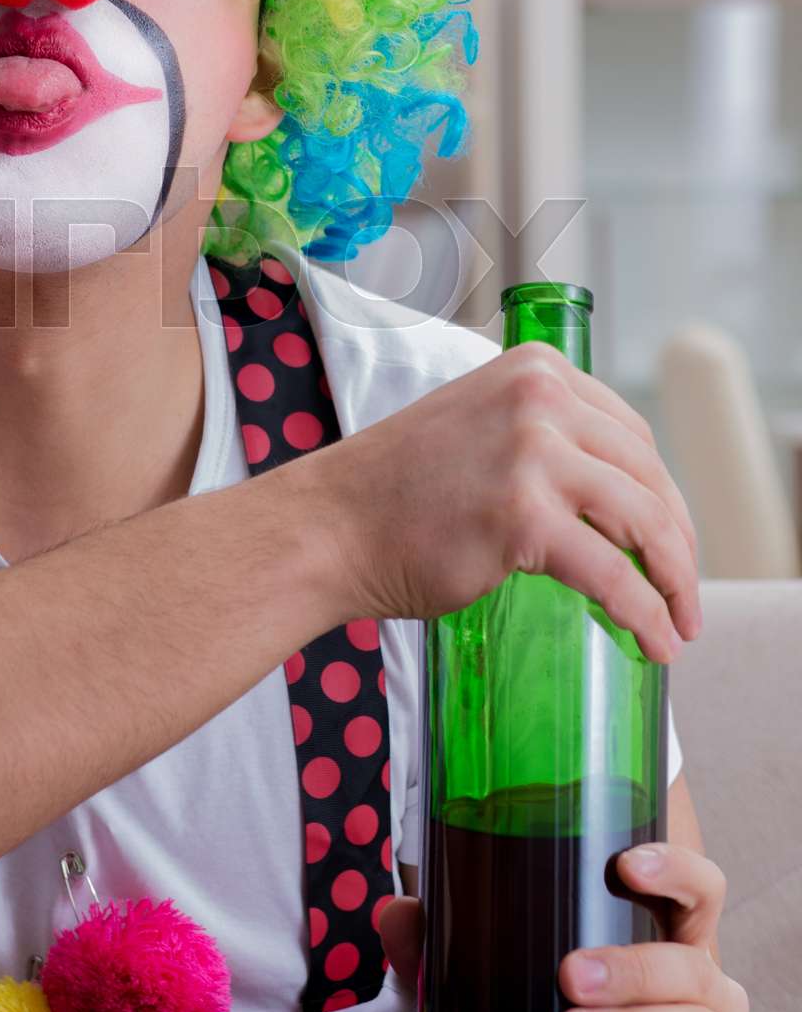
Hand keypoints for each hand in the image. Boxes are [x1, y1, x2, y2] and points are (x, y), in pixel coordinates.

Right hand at [293, 341, 700, 661]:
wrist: (329, 525)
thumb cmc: (394, 492)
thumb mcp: (479, 430)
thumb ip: (540, 440)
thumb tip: (613, 497)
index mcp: (535, 370)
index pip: (632, 435)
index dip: (664, 496)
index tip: (671, 540)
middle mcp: (541, 398)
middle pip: (649, 477)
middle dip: (678, 545)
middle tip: (683, 593)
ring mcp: (533, 453)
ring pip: (646, 524)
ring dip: (675, 583)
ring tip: (677, 624)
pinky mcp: (524, 515)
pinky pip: (615, 576)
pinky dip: (645, 615)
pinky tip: (652, 641)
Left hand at [375, 844, 748, 1011]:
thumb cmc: (552, 979)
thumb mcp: (505, 947)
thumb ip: (445, 931)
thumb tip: (395, 916)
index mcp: (667, 924)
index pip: (701, 886)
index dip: (678, 870)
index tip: (626, 864)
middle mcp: (698, 977)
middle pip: (694, 966)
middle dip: (637, 969)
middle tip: (571, 974)